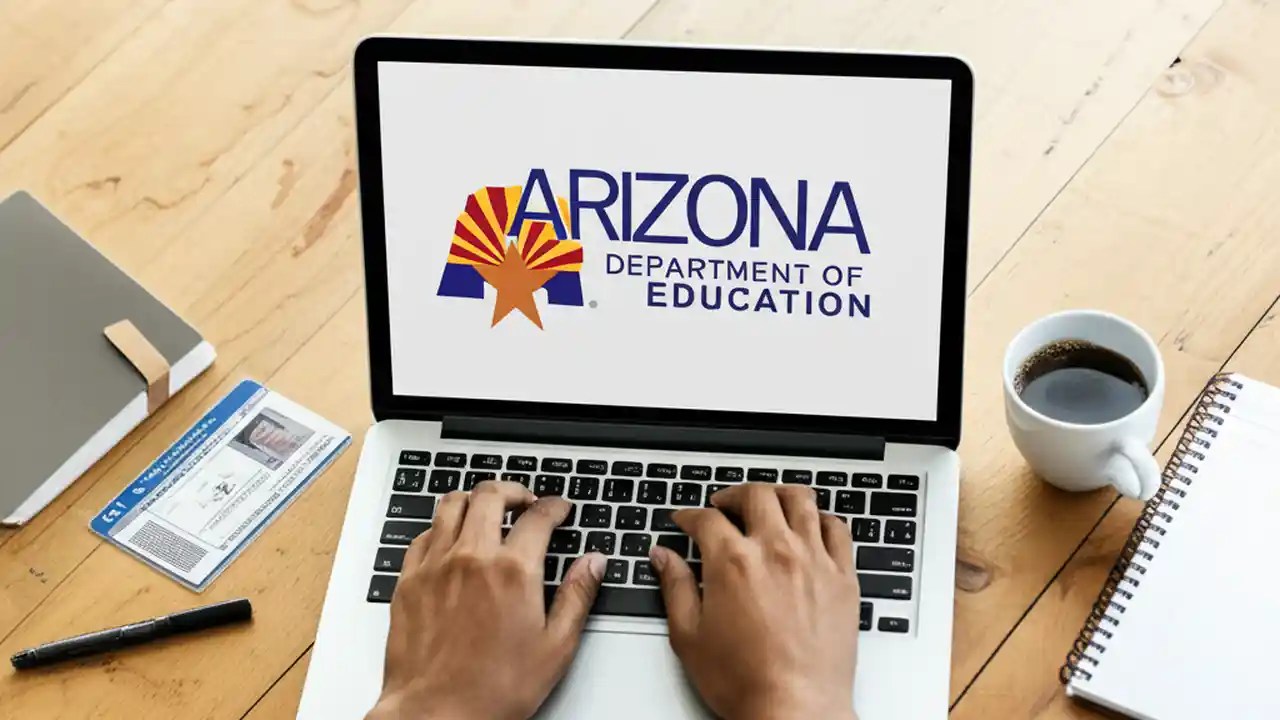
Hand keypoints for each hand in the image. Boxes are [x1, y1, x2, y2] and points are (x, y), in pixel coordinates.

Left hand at [367, 481, 605, 719]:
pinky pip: (422, 535)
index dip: (555, 506)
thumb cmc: (494, 689)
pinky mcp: (409, 581)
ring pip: (451, 505)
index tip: (559, 508)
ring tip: (486, 508)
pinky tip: (449, 538)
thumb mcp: (555, 647)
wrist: (436, 714)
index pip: (539, 516)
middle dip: (513, 490)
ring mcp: (436, 566)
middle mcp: (472, 558)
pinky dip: (440, 527)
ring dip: (473, 499)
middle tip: (524, 500)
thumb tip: (593, 563)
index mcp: (514, 571)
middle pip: (490, 495)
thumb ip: (578, 596)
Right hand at [651, 483, 860, 719]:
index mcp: (732, 562)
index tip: (686, 520)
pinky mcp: (842, 577)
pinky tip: (810, 526)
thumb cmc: (745, 682)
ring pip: (800, 500)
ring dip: (778, 494)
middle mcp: (775, 551)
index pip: (706, 518)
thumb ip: (674, 587)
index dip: (690, 515)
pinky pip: (837, 529)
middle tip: (724, 505)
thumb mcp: (689, 636)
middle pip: (756, 495)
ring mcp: (813, 560)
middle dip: (733, 494)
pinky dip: (821, 519)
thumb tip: (662, 557)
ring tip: (768, 502)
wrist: (796, 709)